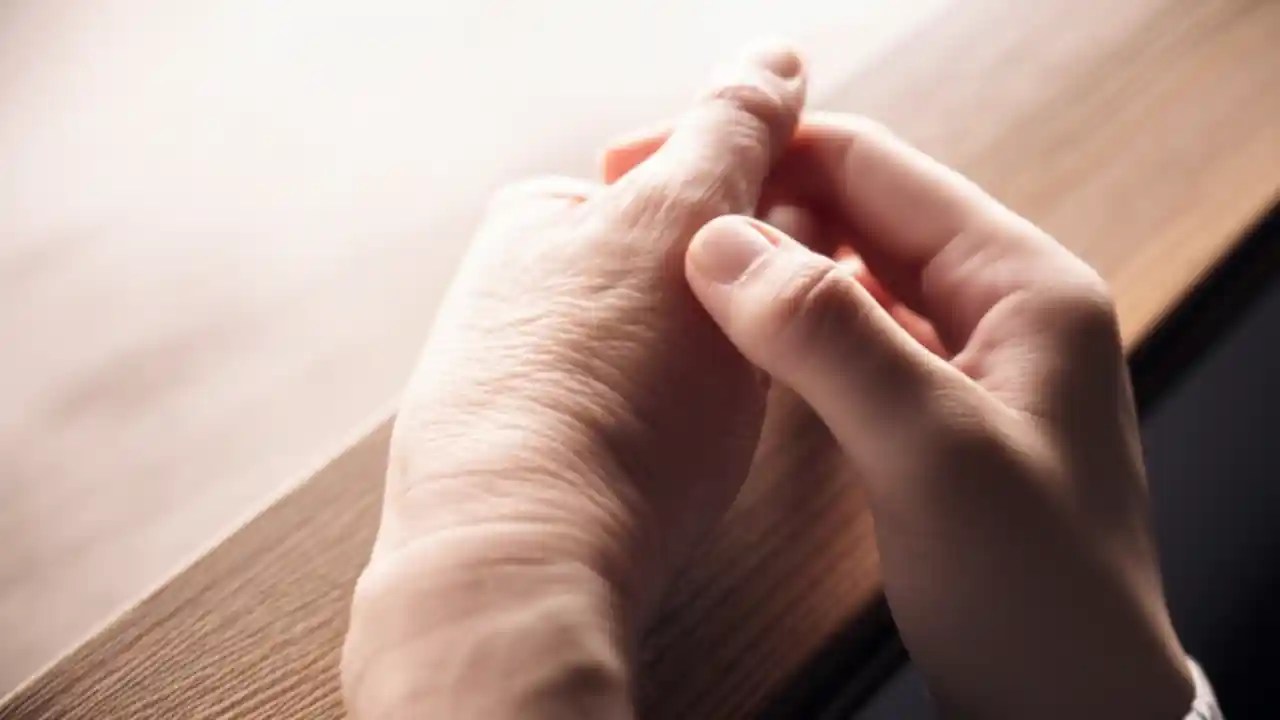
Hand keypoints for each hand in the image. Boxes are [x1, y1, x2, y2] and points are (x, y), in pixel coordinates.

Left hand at [341, 48, 805, 718]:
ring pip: (638, 360)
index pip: (667, 186)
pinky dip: (644, 442)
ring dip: (686, 380)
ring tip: (696, 428)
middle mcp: (506, 294)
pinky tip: (652, 474)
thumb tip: (772, 56)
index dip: (747, 221)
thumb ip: (731, 130)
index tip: (781, 263)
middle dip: (717, 305)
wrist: (521, 562)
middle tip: (746, 353)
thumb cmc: (609, 392)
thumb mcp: (690, 222)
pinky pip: (607, 431)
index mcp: (535, 220)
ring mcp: (500, 385)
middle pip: (657, 277)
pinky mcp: (506, 467)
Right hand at [609, 115, 1194, 717]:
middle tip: (655, 219)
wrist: (1074, 711)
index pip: (877, 168)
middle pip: (860, 210)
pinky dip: (791, 323)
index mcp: (1023, 285)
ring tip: (682, 268)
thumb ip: (830, 338)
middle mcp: (999, 305)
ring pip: (850, 271)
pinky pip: (852, 333)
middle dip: (760, 204)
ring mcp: (968, 357)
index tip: (667, 166)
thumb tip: (723, 243)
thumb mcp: (932, 454)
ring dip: (770, 263)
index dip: (769, 152)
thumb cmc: (1037, 598)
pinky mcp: (934, 408)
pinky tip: (742, 335)